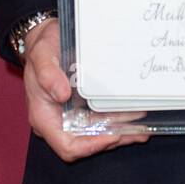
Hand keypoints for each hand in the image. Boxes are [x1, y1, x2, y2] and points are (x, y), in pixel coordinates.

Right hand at [21, 18, 149, 160]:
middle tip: (136, 133)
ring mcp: (72, 115)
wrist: (48, 37)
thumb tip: (62, 94)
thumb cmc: (42, 48)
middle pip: (86, 143)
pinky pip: (100, 120)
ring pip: (97, 134)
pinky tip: (135, 117)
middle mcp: (59, 121)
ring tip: (142, 129)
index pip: (66, 145)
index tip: (111, 135)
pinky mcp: (83, 107)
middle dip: (112, 140)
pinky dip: (118, 121)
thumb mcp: (42, 55)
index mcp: (44, 117)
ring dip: (120, 133)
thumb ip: (48, 75)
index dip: (90, 146)